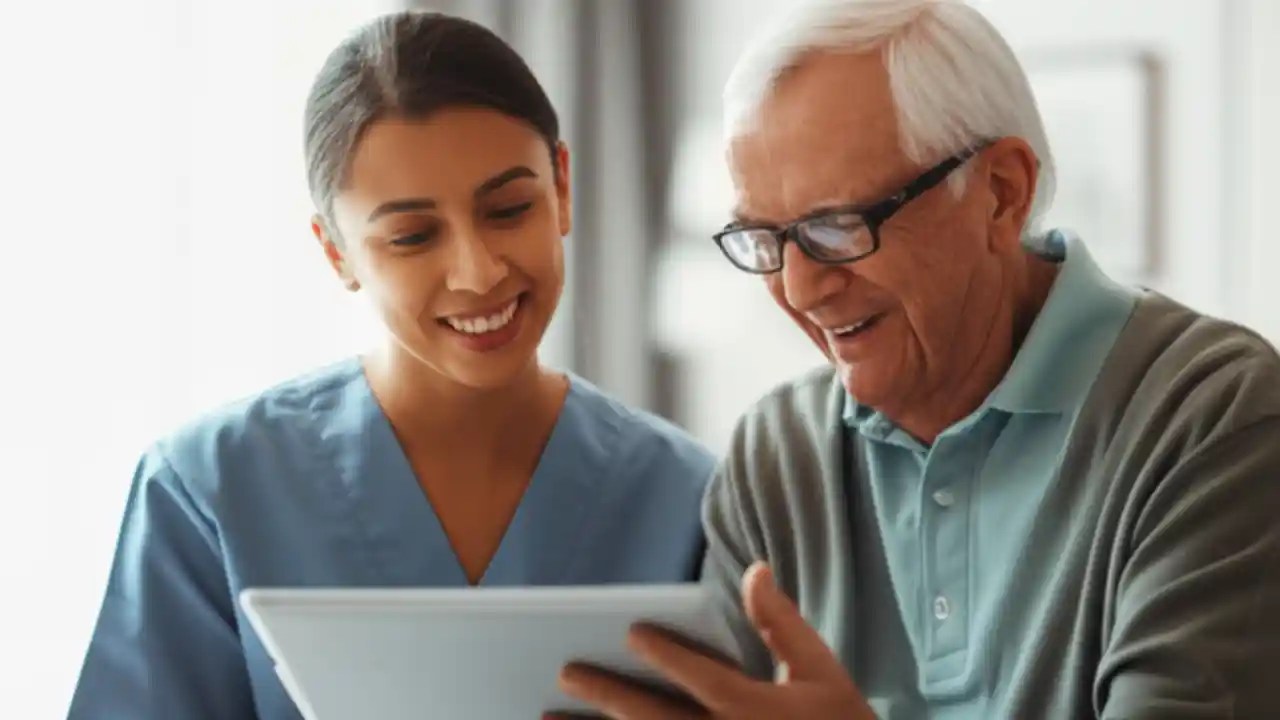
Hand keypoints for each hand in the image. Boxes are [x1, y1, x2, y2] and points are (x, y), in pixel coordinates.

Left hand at [552, 562, 874, 719]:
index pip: (702, 678)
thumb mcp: (822, 672)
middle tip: (568, 673)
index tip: (630, 631)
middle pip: (655, 719)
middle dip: (609, 696)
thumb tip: (754, 570)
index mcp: (756, 709)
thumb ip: (781, 623)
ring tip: (550, 717)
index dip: (666, 654)